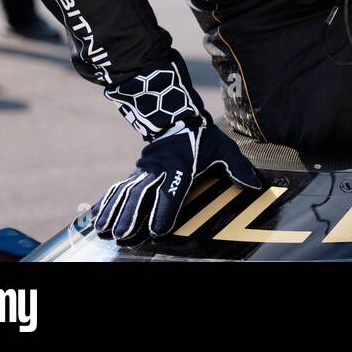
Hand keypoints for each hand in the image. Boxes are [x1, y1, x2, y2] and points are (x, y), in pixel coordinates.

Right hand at [92, 55, 260, 243]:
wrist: (178, 116)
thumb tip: (256, 185)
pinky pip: (117, 189)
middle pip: (141, 195)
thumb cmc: (203, 138)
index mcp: (181, 167)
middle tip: (122, 235)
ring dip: (113, 212)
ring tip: (104, 232)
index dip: (164, 211)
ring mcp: (144, 171)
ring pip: (125, 193)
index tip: (157, 230)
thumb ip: (238, 168)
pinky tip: (95, 220)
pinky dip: (105, 204)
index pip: (171, 192)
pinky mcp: (135, 172)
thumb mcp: (224, 149)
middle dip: (131, 216)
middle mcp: (158, 170)